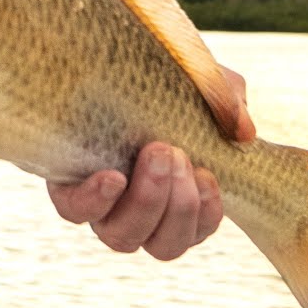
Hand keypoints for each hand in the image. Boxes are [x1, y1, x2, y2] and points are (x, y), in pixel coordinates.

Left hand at [47, 67, 253, 260]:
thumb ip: (226, 100)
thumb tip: (244, 132)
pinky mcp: (63, 187)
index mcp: (172, 198)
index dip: (205, 217)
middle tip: (178, 155)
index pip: (193, 232)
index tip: (210, 176)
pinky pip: (75, 212)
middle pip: (162, 245)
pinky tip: (113, 176)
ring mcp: (100, 206)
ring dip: (148, 202)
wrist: (94, 61)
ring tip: (156, 152)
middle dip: (178, 205)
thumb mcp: (199, 81)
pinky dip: (96, 200)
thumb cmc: (156, 81)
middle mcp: (135, 212)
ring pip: (123, 238)